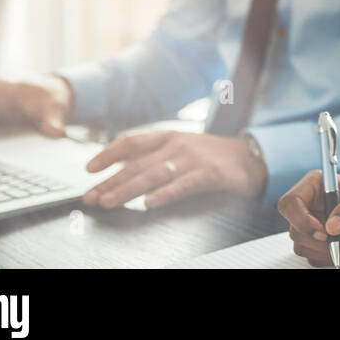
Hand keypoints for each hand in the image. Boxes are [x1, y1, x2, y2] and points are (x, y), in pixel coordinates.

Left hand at [80, 131, 266, 209]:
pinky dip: (165, 194)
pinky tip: (150, 203)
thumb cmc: (211, 156)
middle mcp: (178, 145)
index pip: (131, 142)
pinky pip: (184, 185)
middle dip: (110, 181)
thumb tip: (118, 170)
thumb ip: (154, 156)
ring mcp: (194, 159)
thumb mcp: (181, 147)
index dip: (108, 154)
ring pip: (154, 174)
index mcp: (168, 136)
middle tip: (91, 197)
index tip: (88, 169)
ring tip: (109, 202)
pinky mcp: (210, 174)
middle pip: (137, 163)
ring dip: (128, 189)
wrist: (251, 157)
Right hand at [279, 170, 339, 264]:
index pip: (291, 202)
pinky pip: (315, 257)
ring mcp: (316, 225)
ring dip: (330, 252)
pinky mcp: (322, 242)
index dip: (301, 220)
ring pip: (303, 246)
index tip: (324, 232)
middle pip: (295, 229)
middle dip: (322, 242)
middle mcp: (312, 205)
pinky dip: (334, 258)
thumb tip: (331, 225)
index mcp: (319, 185)